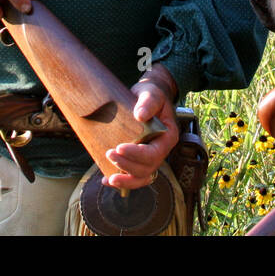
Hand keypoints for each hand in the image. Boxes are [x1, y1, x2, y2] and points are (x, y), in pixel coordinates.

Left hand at [103, 69, 179, 191]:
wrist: (148, 97)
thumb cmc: (152, 95)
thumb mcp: (152, 94)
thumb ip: (148, 103)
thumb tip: (140, 116)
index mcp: (168, 137)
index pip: (154, 154)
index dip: (137, 155)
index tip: (120, 147)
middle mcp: (160, 150)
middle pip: (147, 169)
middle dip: (127, 166)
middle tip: (109, 154)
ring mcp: (150, 156)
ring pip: (141, 177)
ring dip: (126, 180)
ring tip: (110, 178)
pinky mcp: (139, 158)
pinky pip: (133, 175)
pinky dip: (122, 181)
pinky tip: (106, 180)